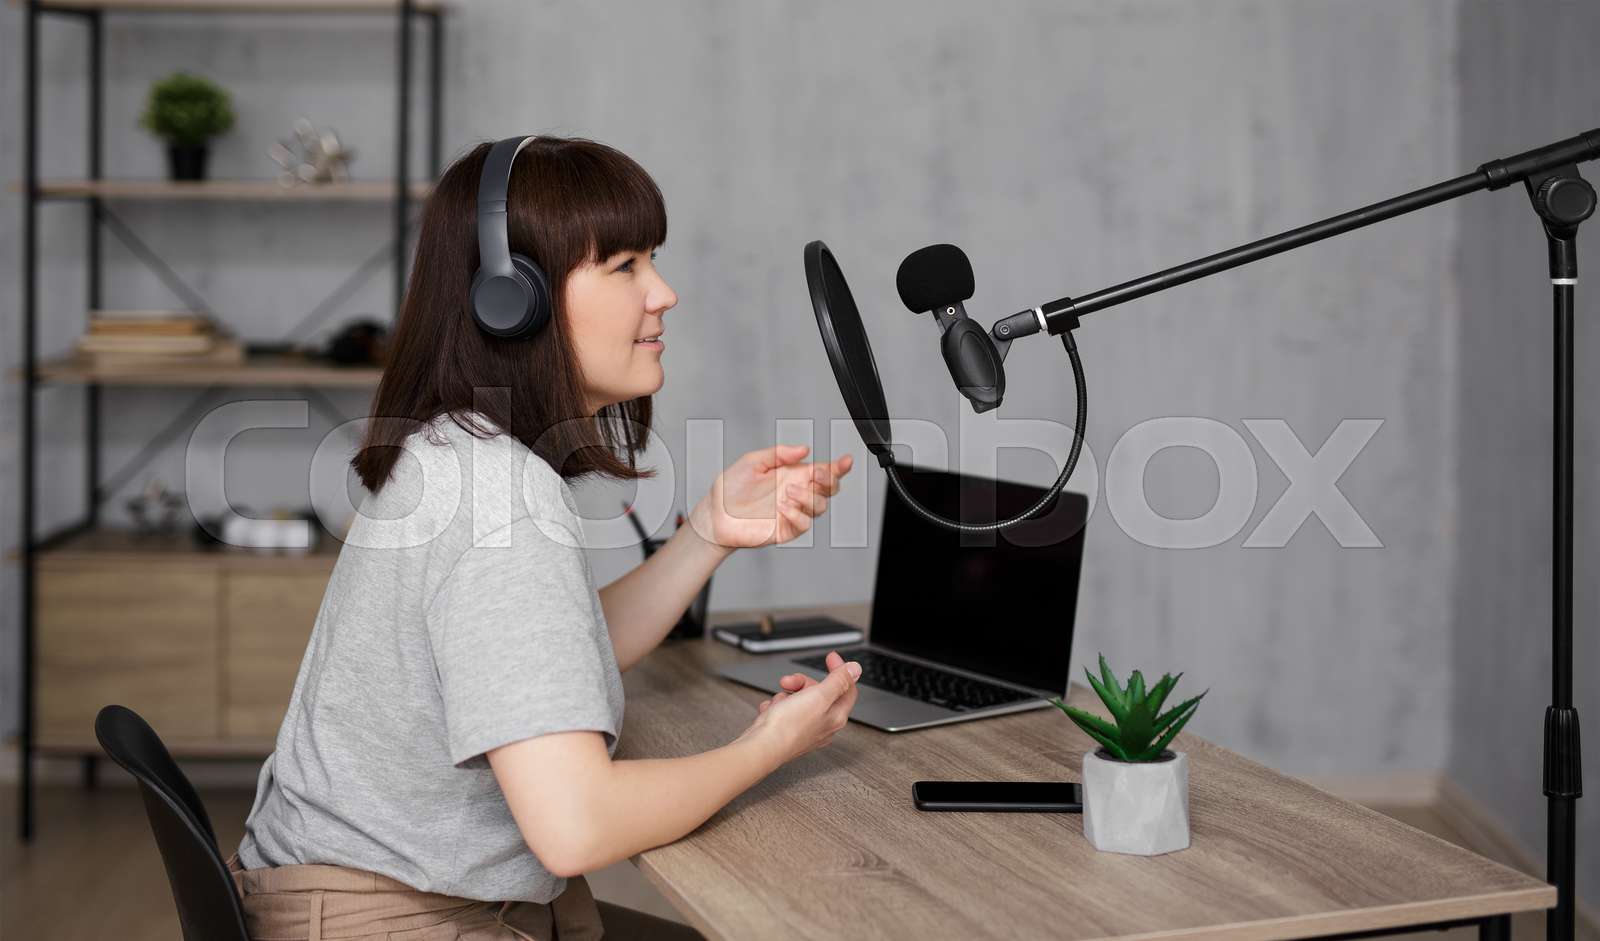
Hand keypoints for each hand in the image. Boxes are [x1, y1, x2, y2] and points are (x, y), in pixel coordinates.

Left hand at [689, 445, 853, 550]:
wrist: (714, 515)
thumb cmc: (730, 489)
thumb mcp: (752, 462)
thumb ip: (778, 454)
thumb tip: (804, 449)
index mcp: (792, 475)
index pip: (823, 471)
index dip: (839, 467)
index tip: (846, 461)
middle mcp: (796, 493)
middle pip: (829, 489)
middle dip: (829, 480)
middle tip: (815, 474)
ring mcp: (792, 512)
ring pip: (820, 506)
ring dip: (809, 497)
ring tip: (787, 493)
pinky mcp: (786, 530)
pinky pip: (804, 524)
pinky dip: (797, 514)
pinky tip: (782, 508)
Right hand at [735, 650, 861, 763]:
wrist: (761, 747)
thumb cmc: (789, 727)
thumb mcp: (819, 695)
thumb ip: (839, 680)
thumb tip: (855, 669)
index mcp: (836, 717)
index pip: (847, 688)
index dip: (840, 670)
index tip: (830, 658)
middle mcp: (823, 725)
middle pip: (819, 692)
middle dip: (802, 683)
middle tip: (789, 681)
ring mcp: (804, 729)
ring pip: (798, 699)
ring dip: (785, 696)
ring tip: (778, 703)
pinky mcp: (787, 731)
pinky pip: (783, 710)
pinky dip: (776, 708)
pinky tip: (771, 712)